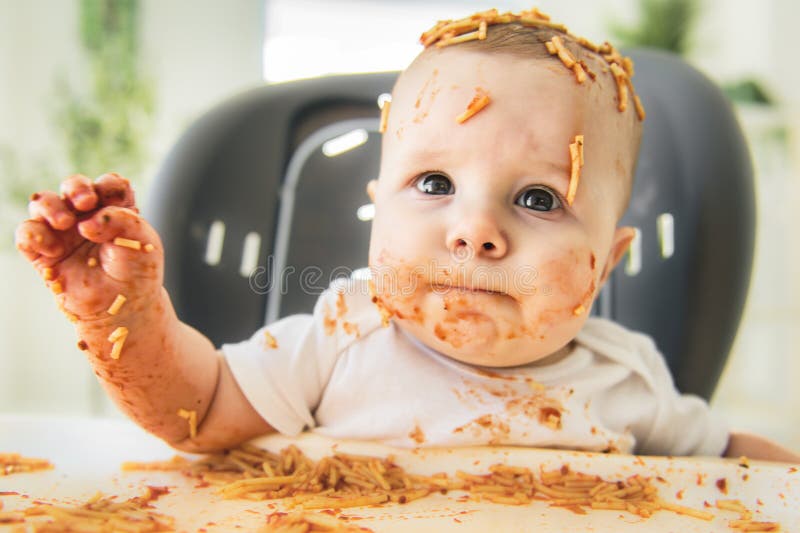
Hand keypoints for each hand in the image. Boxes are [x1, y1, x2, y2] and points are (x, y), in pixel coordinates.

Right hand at [15, 173, 162, 320]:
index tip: (114, 201)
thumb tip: (84, 224)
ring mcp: (63, 234)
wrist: (124, 306)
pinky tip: (53, 248)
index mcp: (114, 209)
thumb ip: (120, 220)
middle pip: (73, 186)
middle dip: (76, 187)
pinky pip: (26, 234)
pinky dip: (34, 234)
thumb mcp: (142, 240)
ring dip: (50, 206)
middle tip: (85, 202)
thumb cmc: (137, 272)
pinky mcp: (44, 253)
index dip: (108, 186)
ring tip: (65, 223)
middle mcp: (86, 217)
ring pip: (43, 203)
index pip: (108, 184)